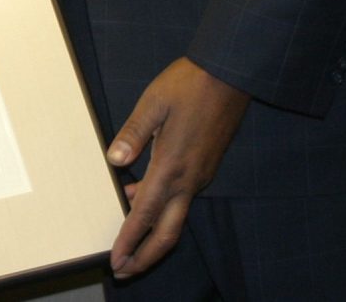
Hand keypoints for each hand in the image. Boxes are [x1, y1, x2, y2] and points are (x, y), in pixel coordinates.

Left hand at [105, 58, 250, 277]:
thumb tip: (115, 160)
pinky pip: (181, 198)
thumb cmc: (190, 85)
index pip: (144, 214)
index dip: (129, 240)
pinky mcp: (205, 167)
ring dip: (153, 235)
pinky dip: (162, 210)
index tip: (116, 261)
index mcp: (172, 166)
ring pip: (175, 217)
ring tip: (129, 241)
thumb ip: (133, 133)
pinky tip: (140, 194)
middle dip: (145, 256)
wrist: (230, 75)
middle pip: (167, 233)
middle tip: (124, 270)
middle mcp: (189, 179)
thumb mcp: (154, 103)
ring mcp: (200, 175)